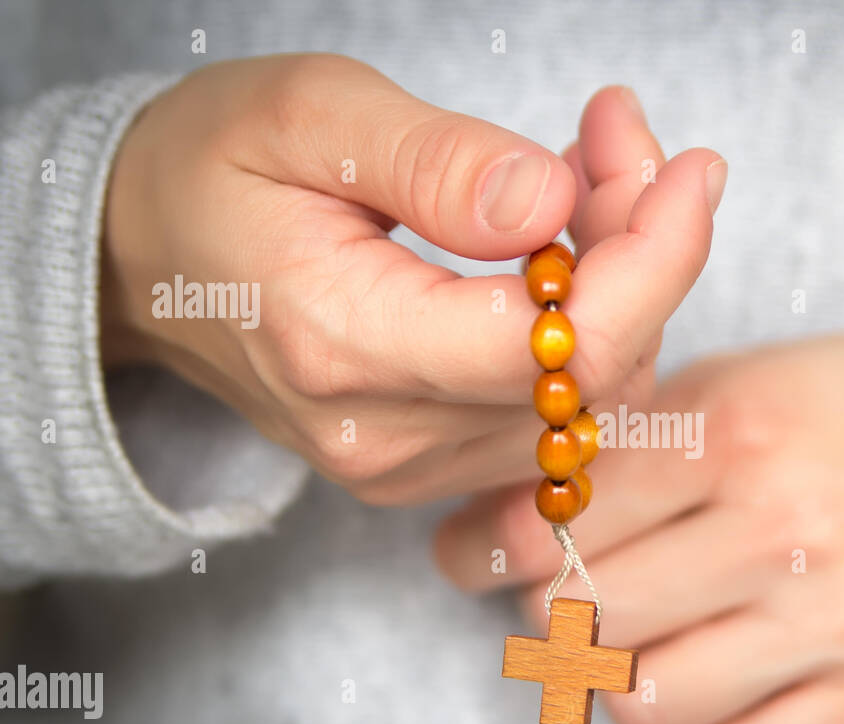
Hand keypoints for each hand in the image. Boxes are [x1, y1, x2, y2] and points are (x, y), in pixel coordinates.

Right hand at [100, 54, 724, 502]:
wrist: (137, 262)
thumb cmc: (209, 173)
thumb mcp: (308, 118)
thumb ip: (437, 164)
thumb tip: (550, 202)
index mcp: (348, 345)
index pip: (555, 347)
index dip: (652, 261)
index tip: (688, 169)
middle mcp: (388, 437)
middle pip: (590, 376)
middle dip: (646, 252)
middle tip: (621, 140)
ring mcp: (411, 466)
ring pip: (590, 401)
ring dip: (623, 285)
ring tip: (589, 174)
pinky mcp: (429, 464)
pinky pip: (558, 416)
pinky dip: (589, 328)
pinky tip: (566, 248)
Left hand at [436, 325, 843, 723]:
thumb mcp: (761, 378)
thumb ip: (638, 441)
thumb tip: (511, 513)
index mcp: (739, 428)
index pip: (560, 516)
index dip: (494, 546)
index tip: (480, 556)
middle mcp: (783, 526)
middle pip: (588, 615)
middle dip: (556, 612)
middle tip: (573, 594)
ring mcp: (838, 619)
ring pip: (650, 704)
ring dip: (622, 682)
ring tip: (646, 645)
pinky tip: (711, 694)